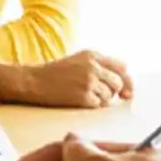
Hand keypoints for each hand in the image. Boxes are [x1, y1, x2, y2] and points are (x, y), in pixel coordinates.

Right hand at [7, 51, 133, 107]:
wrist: (34, 81)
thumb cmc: (55, 73)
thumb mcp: (78, 61)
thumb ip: (99, 66)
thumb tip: (121, 83)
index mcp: (93, 55)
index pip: (122, 67)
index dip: (126, 80)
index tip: (125, 90)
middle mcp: (93, 66)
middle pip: (119, 82)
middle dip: (115, 92)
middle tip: (104, 95)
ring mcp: (89, 81)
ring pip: (109, 96)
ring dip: (102, 100)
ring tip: (85, 95)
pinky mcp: (83, 96)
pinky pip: (99, 105)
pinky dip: (92, 105)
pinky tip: (80, 100)